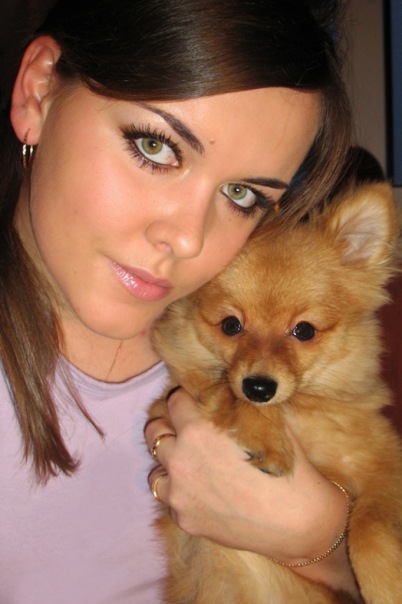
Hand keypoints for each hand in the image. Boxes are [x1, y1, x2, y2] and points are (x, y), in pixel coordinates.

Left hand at [144, 388, 360, 597]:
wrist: (297, 520)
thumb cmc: (286, 465)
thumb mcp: (264, 421)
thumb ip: (236, 405)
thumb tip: (229, 389)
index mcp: (197, 429)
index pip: (174, 401)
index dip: (185, 398)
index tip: (193, 401)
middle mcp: (180, 459)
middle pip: (154, 432)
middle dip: (167, 425)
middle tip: (183, 429)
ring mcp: (179, 493)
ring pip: (156, 470)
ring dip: (169, 463)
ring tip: (190, 464)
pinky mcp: (184, 520)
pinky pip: (170, 500)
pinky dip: (181, 493)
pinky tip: (203, 492)